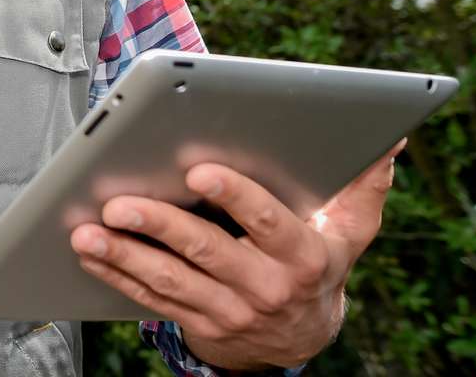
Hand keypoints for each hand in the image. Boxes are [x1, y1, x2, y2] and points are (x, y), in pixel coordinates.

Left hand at [69, 139, 405, 370]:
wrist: (301, 337)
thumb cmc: (317, 261)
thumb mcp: (349, 230)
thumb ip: (363, 185)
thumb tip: (388, 138)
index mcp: (301, 255)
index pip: (269, 222)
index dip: (236, 197)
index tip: (199, 172)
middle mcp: (265, 286)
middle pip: (207, 252)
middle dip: (160, 225)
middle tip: (119, 202)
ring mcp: (228, 309)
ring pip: (170, 282)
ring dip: (124, 256)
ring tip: (86, 232)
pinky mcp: (198, 323)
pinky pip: (151, 300)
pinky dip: (116, 276)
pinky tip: (88, 254)